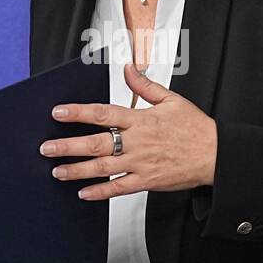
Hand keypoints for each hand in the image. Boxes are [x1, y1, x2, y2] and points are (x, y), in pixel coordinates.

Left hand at [40, 63, 216, 200]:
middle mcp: (137, 142)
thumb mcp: (172, 100)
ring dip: (77, 170)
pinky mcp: (147, 181)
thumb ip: (145, 86)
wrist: (216, 154)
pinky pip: (119, 188)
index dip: (78, 112)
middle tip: (46, 148)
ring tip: (57, 171)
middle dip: (68, 146)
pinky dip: (100, 192)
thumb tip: (128, 69)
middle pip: (96, 143)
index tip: (58, 113)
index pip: (103, 113)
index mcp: (141, 119)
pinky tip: (83, 193)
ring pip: (102, 168)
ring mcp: (141, 163)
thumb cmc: (195, 128)